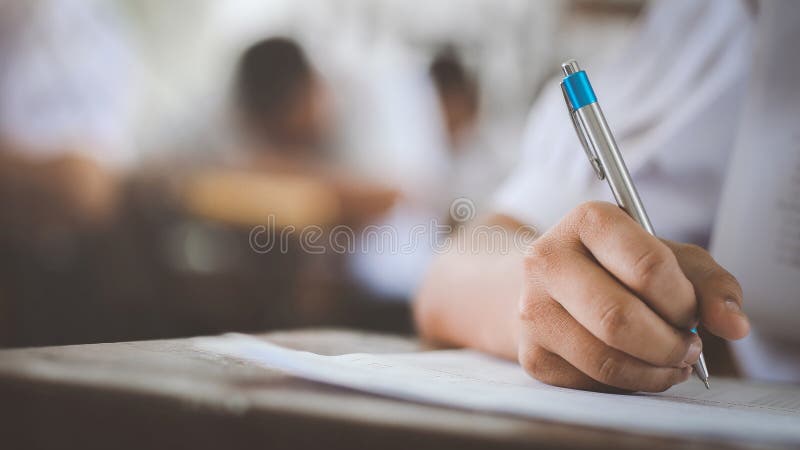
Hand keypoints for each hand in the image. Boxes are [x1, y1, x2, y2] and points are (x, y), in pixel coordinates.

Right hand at [518, 201, 749, 391]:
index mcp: (587, 221)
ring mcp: (531, 309)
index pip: (647, 267)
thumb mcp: (668, 256)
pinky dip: (628, 384)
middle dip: (670, 344)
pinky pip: (591, 383)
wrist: (550, 283)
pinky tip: (638, 368)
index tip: (690, 312)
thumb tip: (734, 326)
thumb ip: (709, 284)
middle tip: (688, 347)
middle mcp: (546, 260)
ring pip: (605, 359)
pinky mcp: (531, 354)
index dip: (682, 302)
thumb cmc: (616, 265)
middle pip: (619, 319)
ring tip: (671, 361)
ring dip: (654, 371)